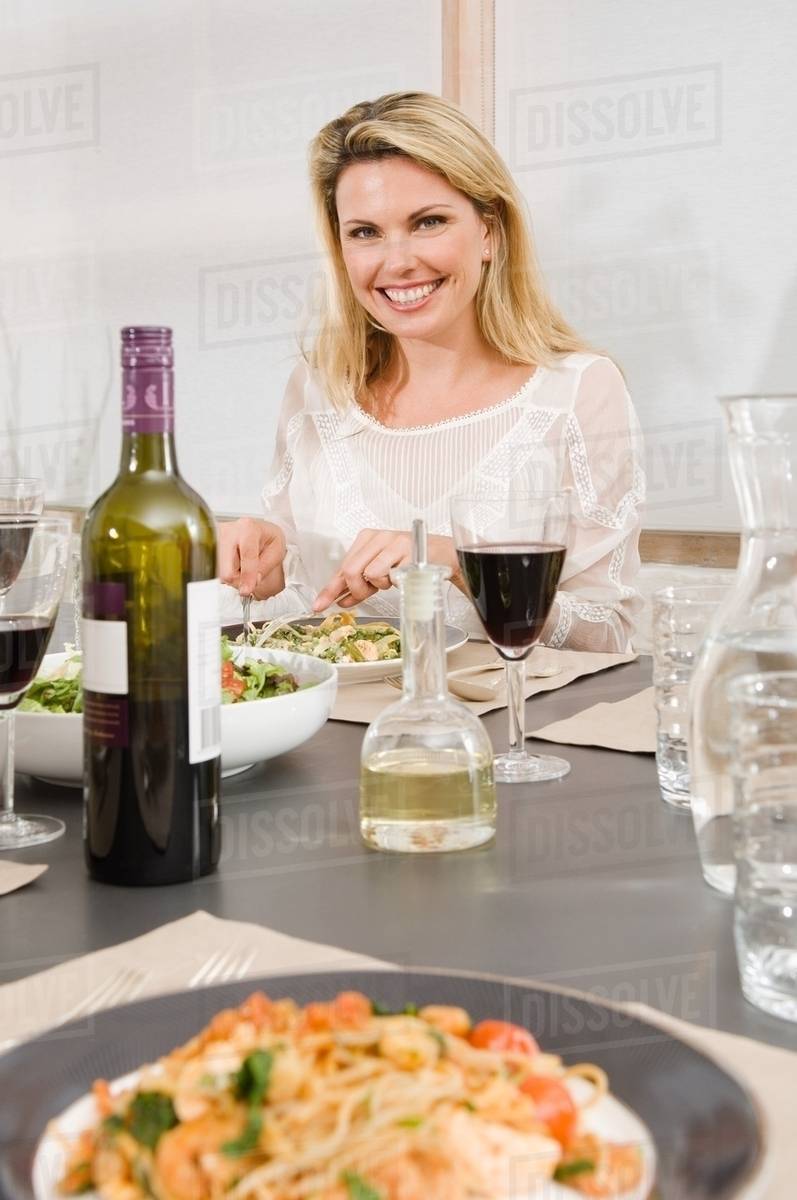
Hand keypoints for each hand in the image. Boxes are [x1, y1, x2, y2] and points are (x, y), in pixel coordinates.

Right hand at [217, 518, 286, 598]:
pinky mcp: (209, 547)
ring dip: (234, 577)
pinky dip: (227, 572)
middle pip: (227, 571)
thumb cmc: (267, 538)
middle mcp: (228, 531)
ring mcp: (215, 539)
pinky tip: (234, 564)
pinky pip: (215, 570)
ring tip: (243, 565)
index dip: (247, 576)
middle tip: (251, 576)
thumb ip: (264, 567)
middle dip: (240, 580)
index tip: (246, 590)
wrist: (256, 529)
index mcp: (248, 528)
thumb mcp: (277, 551)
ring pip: (220, 574)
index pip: (247, 556)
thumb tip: (250, 583)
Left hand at [313, 528, 461, 611]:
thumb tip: (341, 600)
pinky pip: (388, 574)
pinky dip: (392, 581)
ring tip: (392, 579)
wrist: (443, 555)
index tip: (319, 605)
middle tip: (370, 592)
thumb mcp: (381, 572)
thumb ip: (360, 586)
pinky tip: (402, 575)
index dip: (330, 589)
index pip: (342, 567)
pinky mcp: (408, 550)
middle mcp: (377, 537)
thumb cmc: (412, 561)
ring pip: (368, 573)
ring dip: (379, 585)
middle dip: (357, 590)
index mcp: (366, 538)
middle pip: (350, 571)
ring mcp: (393, 542)